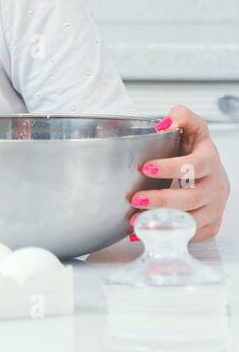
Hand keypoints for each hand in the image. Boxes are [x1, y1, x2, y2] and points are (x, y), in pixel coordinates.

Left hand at [131, 105, 229, 240]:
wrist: (206, 168)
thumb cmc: (194, 148)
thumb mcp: (191, 126)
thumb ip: (180, 116)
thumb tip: (165, 122)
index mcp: (210, 160)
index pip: (195, 165)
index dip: (171, 167)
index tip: (145, 167)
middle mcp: (216, 185)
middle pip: (192, 198)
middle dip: (162, 200)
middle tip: (136, 199)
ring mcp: (215, 207)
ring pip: (193, 221)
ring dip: (163, 222)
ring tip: (136, 220)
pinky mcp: (210, 224)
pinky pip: (193, 234)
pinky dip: (170, 235)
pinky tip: (147, 233)